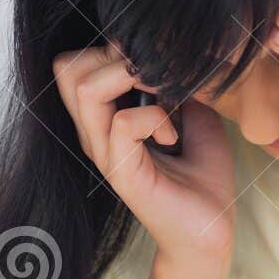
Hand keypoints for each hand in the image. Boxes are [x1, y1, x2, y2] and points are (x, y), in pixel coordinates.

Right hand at [53, 45, 235, 266]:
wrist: (210, 229)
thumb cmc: (202, 176)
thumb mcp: (195, 113)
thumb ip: (176, 82)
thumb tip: (171, 53)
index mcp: (103, 118)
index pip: (74, 63)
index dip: (111, 49)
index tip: (153, 68)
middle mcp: (94, 132)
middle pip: (67, 67)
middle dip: (114, 55)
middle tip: (152, 78)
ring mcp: (104, 152)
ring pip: (86, 88)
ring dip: (130, 78)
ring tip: (163, 100)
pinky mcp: (121, 172)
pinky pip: (123, 123)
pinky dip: (155, 117)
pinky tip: (172, 135)